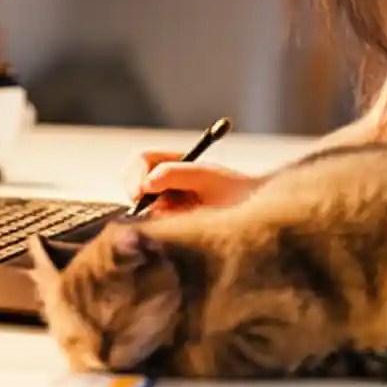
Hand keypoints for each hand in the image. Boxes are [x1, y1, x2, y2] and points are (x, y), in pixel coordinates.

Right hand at [122, 150, 261, 215]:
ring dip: (149, 212)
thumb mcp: (208, 178)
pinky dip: (157, 227)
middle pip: (132, 179)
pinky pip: (150, 225)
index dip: (136, 174)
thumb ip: (177, 174)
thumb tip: (147, 182)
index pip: (142, 159)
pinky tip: (178, 226)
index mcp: (175, 161)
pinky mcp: (168, 223)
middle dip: (135, 193)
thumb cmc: (236, 192)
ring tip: (177, 217)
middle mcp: (166, 179)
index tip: (141, 193)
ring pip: (139, 205)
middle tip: (144, 210)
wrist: (255, 217)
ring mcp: (165, 202)